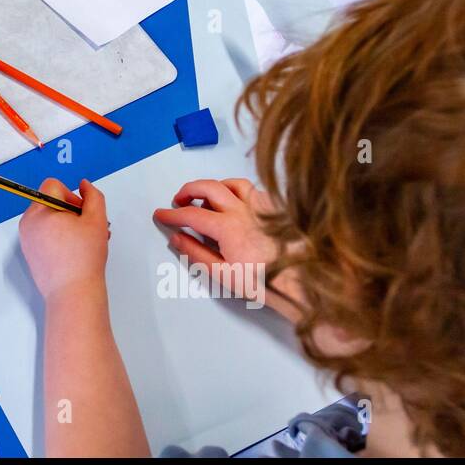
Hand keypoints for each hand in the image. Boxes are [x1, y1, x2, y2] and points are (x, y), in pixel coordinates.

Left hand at [19, 179, 109, 302]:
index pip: (53, 186)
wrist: (73, 293)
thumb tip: (84, 185)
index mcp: (39, 212)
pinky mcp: (31, 254)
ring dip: (68, 225)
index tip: (82, 214)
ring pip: (49, 220)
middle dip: (72, 212)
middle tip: (87, 229)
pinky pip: (45, 235)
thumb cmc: (83, 258)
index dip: (72, 196)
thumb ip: (93, 196)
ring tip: (85, 242)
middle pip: (51, 202)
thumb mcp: (97, 220)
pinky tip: (75, 251)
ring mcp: (27, 240)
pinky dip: (59, 238)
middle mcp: (28, 223)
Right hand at [153, 178, 303, 320]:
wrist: (303, 281)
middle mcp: (242, 210)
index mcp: (227, 227)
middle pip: (208, 187)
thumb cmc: (265, 281)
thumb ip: (196, 254)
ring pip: (231, 183)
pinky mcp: (275, 208)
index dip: (172, 213)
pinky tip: (236, 203)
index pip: (191, 214)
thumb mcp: (223, 274)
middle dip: (188, 190)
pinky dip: (237, 191)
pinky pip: (252, 189)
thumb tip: (178, 238)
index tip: (161, 214)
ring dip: (214, 186)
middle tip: (179, 200)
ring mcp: (261, 206)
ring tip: (206, 197)